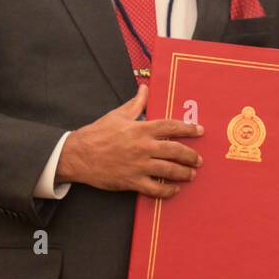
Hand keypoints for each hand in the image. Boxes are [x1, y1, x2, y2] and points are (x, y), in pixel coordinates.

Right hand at [56, 84, 203, 196]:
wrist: (78, 155)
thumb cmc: (97, 134)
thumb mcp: (117, 115)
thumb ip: (136, 103)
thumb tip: (145, 88)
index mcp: (141, 129)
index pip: (171, 126)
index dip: (188, 128)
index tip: (200, 131)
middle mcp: (143, 147)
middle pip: (175, 150)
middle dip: (190, 155)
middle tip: (198, 159)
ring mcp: (138, 165)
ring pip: (168, 170)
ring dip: (183, 173)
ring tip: (191, 174)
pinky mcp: (131, 181)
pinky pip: (155, 189)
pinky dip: (167, 190)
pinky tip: (174, 190)